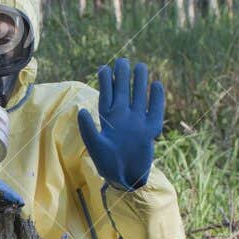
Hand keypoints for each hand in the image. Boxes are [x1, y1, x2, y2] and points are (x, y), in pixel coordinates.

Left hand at [77, 58, 164, 190]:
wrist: (125, 177)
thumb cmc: (107, 163)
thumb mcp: (95, 146)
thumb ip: (88, 129)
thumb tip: (81, 110)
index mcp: (108, 120)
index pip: (107, 96)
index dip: (106, 82)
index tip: (104, 67)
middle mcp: (123, 118)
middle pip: (123, 92)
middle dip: (123, 77)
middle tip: (123, 60)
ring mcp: (137, 123)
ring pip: (139, 98)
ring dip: (140, 83)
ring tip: (141, 66)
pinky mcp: (149, 130)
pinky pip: (154, 111)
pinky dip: (156, 99)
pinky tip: (157, 85)